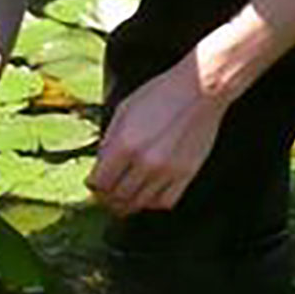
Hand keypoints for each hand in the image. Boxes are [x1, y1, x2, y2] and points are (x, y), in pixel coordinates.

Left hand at [88, 57, 228, 216]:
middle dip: (108, 198)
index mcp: (125, 143)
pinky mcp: (186, 174)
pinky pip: (165, 202)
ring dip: (128, 203)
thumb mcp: (125, 110)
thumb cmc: (161, 94)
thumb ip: (109, 141)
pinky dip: (153, 202)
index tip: (95, 183)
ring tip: (125, 197)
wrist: (201, 89)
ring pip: (139, 204)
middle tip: (107, 195)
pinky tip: (149, 193)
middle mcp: (145, 162)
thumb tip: (100, 166)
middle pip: (117, 197)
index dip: (93, 185)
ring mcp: (167, 171)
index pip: (100, 182)